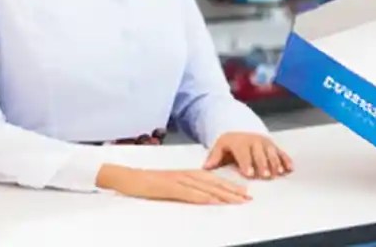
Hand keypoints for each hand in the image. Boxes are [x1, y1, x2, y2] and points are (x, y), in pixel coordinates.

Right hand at [95, 164, 249, 204]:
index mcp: (188, 173)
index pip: (214, 179)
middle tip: (247, 198)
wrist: (128, 177)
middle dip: (232, 191)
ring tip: (236, 201)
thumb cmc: (149, 182)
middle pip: (214, 182)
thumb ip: (188, 188)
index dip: (230, 186)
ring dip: (222, 194)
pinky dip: (200, 197)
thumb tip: (205, 196)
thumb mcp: (172, 184)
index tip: (244, 193)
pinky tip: (211, 201)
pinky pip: (187, 193)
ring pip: (204, 187)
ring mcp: (177, 180)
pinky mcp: (168, 187)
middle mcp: (186, 174)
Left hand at [203, 132, 293, 179]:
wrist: (242, 130)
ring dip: (276, 163)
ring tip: (279, 173)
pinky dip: (286, 160)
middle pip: (259, 154)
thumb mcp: (220, 146)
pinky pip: (281, 152)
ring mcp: (266, 144)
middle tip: (265, 175)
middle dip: (263, 164)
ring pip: (272, 153)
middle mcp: (255, 142)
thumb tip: (206, 167)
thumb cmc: (231, 143)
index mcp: (241, 143)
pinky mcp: (274, 146)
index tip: (249, 173)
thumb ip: (214, 157)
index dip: (246, 163)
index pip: (243, 153)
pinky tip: (290, 169)